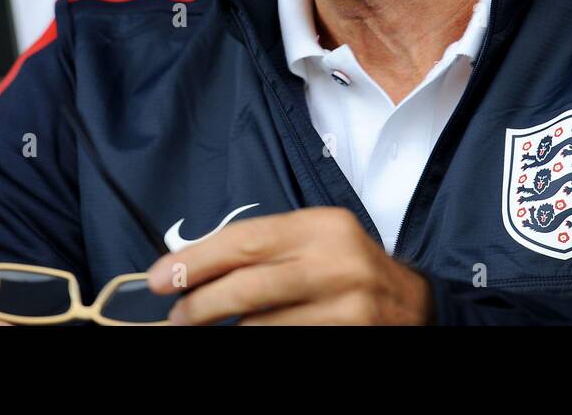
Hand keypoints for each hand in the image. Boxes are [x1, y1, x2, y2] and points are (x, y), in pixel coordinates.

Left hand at [145, 207, 433, 324]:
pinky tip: (244, 338)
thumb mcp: (313, 243)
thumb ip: (264, 250)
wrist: (413, 304)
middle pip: (247, 287)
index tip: (158, 279)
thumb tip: (190, 268)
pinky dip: (260, 343)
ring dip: (228, 332)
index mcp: (322, 226)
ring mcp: (348, 306)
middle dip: (200, 304)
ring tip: (209, 330)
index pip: (244, 241)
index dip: (195, 261)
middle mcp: (337, 262)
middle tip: (176, 316)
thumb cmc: (347, 269)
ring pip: (262, 327)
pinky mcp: (353, 337)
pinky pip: (288, 345)